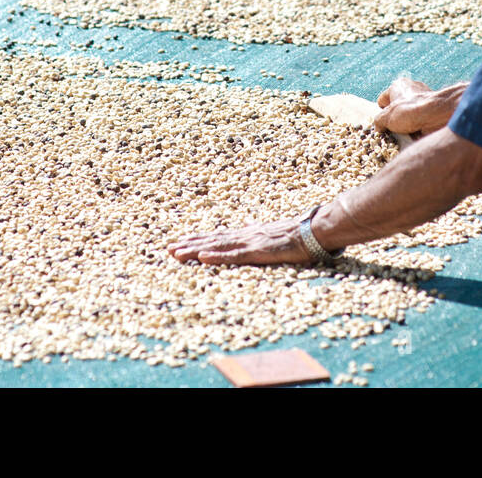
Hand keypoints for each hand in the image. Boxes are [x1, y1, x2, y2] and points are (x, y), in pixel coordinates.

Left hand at [167, 217, 313, 265]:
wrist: (313, 231)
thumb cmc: (297, 234)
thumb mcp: (274, 233)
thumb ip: (259, 230)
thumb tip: (249, 224)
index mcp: (248, 233)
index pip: (218, 236)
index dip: (199, 238)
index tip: (181, 240)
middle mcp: (245, 236)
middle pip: (212, 239)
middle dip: (189, 243)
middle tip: (168, 248)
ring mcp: (250, 243)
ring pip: (217, 246)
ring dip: (195, 249)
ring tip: (176, 252)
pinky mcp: (258, 252)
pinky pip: (234, 255)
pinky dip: (217, 256)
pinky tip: (202, 257)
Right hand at [375, 78, 463, 136]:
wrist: (438, 116)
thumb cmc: (410, 112)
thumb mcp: (386, 117)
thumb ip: (378, 121)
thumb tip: (379, 127)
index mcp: (400, 85)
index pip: (383, 100)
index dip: (382, 112)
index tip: (384, 122)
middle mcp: (413, 89)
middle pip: (397, 109)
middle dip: (395, 121)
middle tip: (394, 130)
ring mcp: (425, 99)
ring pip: (409, 116)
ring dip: (406, 126)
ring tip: (405, 134)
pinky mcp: (433, 110)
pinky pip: (421, 121)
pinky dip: (417, 129)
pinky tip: (416, 135)